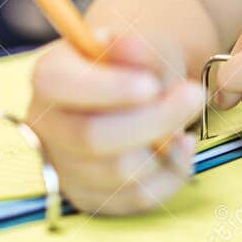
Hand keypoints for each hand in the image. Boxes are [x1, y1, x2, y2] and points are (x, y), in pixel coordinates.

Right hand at [26, 33, 206, 215]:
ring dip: (166, 149)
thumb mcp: (144, 45)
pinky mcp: (91, 196)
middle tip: (194, 95)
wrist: (144, 91)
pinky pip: (136, 198)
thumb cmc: (140, 65)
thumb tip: (126, 44)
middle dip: (153, 119)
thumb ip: (137, 48)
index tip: (151, 85)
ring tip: (187, 122)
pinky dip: (170, 175)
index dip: (106, 88)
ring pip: (118, 173)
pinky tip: (181, 149)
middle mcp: (47, 124)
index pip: (58, 85)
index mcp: (49, 75)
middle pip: (91, 137)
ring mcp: (65, 165)